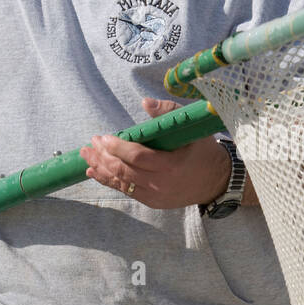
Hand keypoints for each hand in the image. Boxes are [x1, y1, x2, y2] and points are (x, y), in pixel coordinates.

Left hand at [79, 98, 230, 209]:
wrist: (217, 181)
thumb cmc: (204, 151)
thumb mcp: (191, 129)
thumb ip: (168, 113)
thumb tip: (145, 102)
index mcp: (171, 165)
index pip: (136, 156)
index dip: (117, 147)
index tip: (103, 137)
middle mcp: (161, 184)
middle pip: (124, 171)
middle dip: (104, 157)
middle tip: (91, 144)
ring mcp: (155, 196)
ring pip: (121, 182)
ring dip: (101, 169)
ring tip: (87, 156)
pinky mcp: (152, 202)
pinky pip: (126, 191)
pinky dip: (109, 181)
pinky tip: (95, 172)